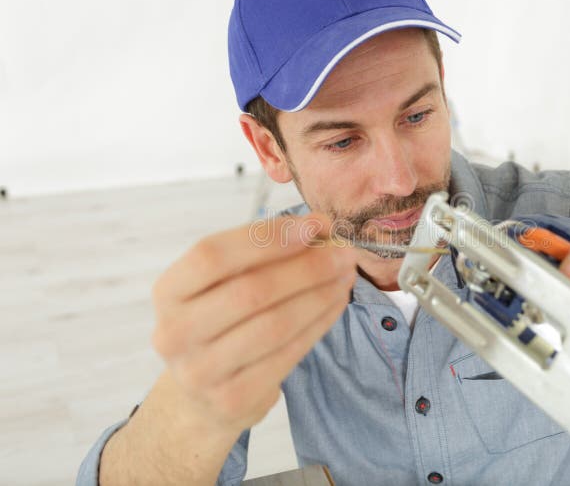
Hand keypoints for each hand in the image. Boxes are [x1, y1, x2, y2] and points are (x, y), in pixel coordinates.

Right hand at [150, 214, 356, 432]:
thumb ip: (262, 254)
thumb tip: (320, 228)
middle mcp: (175, 333)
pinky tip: (336, 304)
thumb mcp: (224, 285)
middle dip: (307, 267)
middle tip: (344, 254)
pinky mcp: (233, 399)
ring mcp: (201, 371)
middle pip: (250, 291)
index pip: (213, 255)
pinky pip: (288, 354)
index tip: (316, 224)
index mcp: (168, 293)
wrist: (201, 397)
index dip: (268, 237)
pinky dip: (319, 324)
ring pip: (275, 324)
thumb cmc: (221, 323)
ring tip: (346, 276)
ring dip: (320, 295)